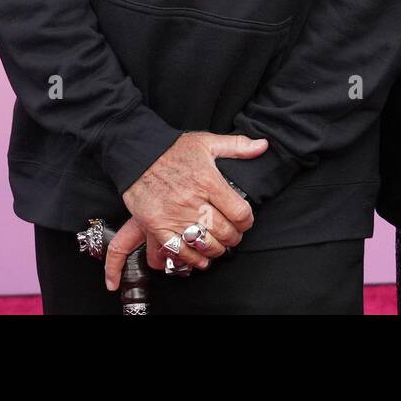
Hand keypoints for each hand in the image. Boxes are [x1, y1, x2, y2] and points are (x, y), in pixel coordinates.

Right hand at [103, 132, 264, 287]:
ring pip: (205, 245)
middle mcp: (193, 201)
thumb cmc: (172, 149)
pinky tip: (201, 259)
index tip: (245, 221)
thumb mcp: (207, 141)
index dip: (247, 221)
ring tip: (219, 246)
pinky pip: (180, 250)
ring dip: (216, 250)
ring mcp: (175, 215)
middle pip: (225, 232)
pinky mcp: (158, 226)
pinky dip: (193, 259)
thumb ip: (237, 145)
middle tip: (233, 236)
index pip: (240, 212)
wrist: (138, 153)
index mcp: (209, 181)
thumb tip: (262, 146)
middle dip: (234, 238)